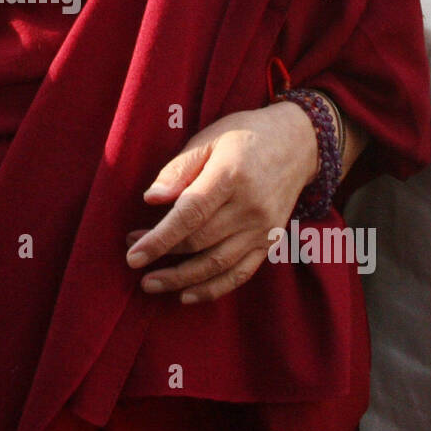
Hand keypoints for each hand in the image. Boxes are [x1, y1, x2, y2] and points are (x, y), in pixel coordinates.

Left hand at [125, 102, 317, 303]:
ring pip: (217, 263)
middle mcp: (250, 206)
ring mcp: (263, 228)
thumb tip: (151, 199)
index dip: (159, 239)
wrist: (298, 143)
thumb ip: (179, 169)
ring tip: (151, 283)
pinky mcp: (270, 241)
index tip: (133, 255)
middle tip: (132, 256)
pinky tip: (186, 295)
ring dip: (181, 279)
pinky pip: (240, 273)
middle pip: (200, 241)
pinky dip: (213, 289)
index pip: (190, 214)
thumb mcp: (209, 138)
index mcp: (231, 175)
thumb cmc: (244, 135)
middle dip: (162, 254)